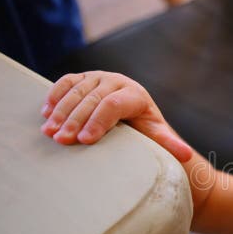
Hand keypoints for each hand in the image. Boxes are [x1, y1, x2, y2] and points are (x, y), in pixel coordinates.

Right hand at [41, 71, 192, 162]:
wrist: (134, 114)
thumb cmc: (144, 129)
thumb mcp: (156, 136)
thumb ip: (168, 143)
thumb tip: (187, 155)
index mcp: (135, 94)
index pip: (114, 104)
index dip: (98, 121)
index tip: (85, 140)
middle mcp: (117, 81)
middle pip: (92, 98)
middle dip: (75, 120)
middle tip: (61, 140)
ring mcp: (98, 77)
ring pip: (77, 91)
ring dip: (60, 111)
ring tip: (49, 131)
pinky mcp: (83, 78)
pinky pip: (66, 82)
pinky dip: (54, 96)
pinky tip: (45, 113)